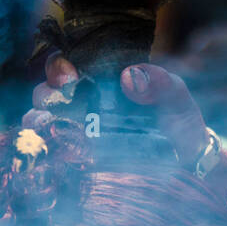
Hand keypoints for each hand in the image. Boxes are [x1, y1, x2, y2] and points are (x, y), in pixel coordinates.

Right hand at [26, 53, 226, 192]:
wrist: (188, 160)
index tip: (69, 76)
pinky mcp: (81, 159)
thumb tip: (129, 78)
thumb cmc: (180, 120)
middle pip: (46, 93)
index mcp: (99, 79)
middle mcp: (82, 103)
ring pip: (41, 122)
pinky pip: (53, 153)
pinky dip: (46, 151)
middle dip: (45, 95)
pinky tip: (52, 152)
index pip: (64, 65)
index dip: (58, 66)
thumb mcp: (176, 95)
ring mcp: (78, 131)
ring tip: (47, 127)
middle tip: (58, 101)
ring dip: (38, 123)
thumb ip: (160, 81)